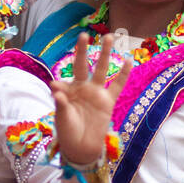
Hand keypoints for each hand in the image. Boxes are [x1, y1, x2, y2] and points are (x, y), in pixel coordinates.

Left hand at [50, 33, 131, 164]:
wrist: (82, 147)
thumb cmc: (67, 131)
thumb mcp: (61, 118)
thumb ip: (60, 102)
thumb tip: (55, 85)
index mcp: (67, 91)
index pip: (64, 81)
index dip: (61, 84)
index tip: (56, 87)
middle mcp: (81, 88)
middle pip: (82, 65)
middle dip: (82, 50)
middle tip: (83, 35)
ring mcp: (96, 92)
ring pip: (101, 69)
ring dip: (104, 54)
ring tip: (108, 37)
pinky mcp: (108, 101)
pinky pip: (117, 85)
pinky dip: (123, 74)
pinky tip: (128, 60)